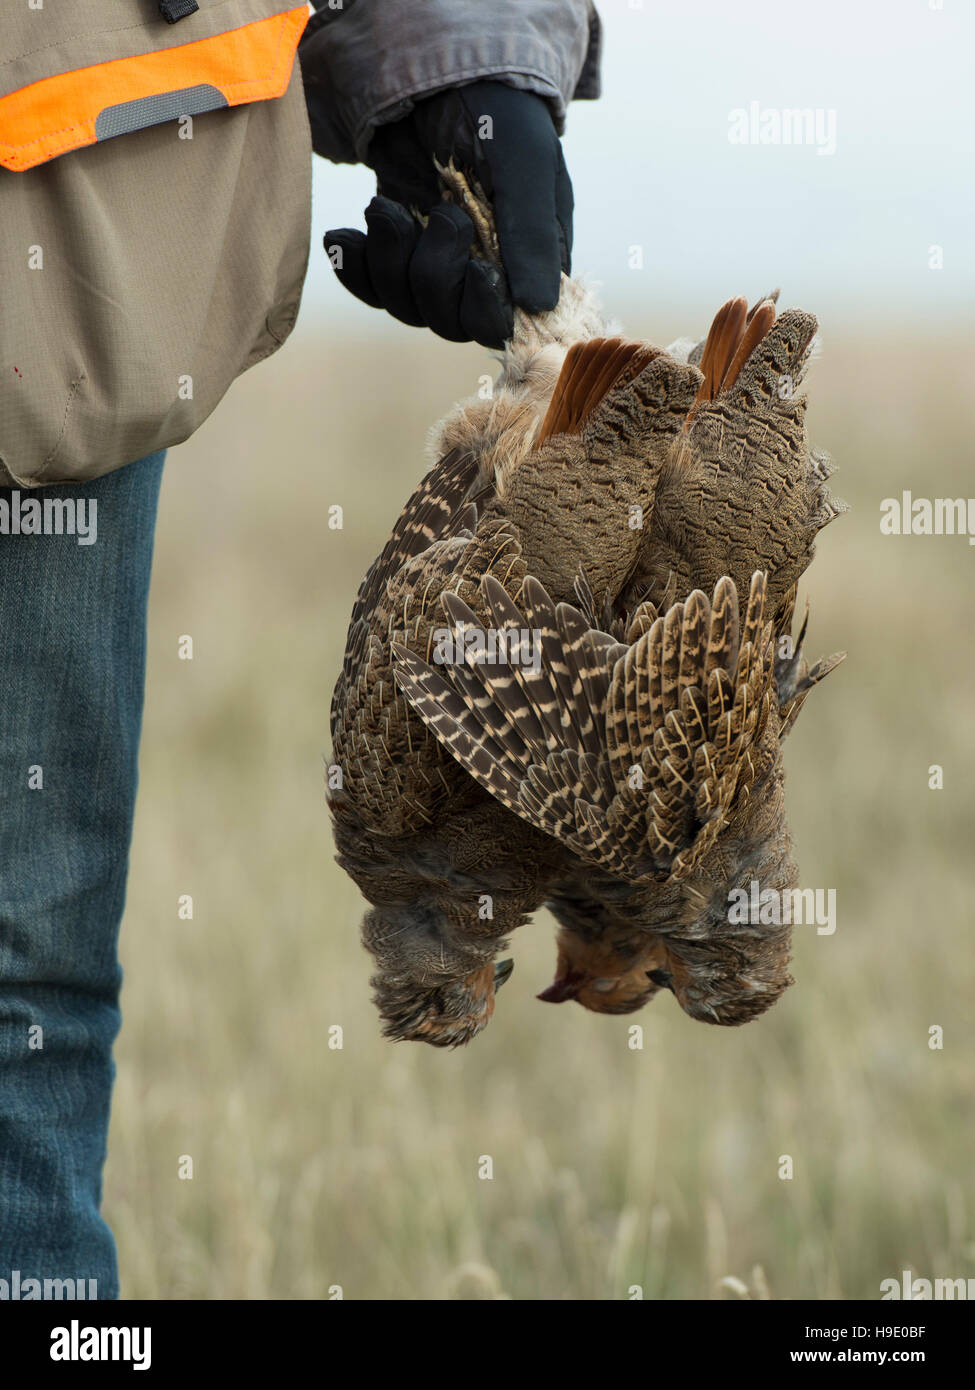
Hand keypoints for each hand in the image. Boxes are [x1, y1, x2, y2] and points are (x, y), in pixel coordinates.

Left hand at [324, 81, 572, 347]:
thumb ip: (533, 234)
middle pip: (449, 321)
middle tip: (441, 215)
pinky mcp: (396, 251)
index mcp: (526, 262)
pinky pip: (369, 288)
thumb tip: (538, 307)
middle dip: (435, 275)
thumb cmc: (497, 114)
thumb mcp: (525, 164)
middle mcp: (483, 273)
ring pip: (406, 305)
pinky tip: (346, 235)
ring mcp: (436, 264)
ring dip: (390, 262)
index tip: (478, 269)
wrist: (441, 77)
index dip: (485, 308)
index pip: (502, 322)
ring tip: (385, 206)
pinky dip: (354, 267)